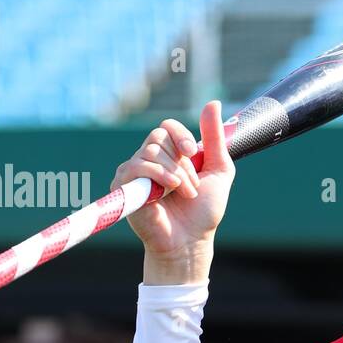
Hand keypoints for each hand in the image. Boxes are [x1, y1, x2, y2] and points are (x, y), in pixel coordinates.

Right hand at [114, 99, 236, 257]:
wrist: (191, 240)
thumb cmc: (204, 211)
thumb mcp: (219, 170)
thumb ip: (215, 137)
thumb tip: (214, 102)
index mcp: (170, 155)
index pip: (167, 128)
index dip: (181, 136)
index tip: (194, 153)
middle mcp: (149, 160)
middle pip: (158, 139)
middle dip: (182, 163)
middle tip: (192, 187)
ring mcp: (134, 172)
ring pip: (149, 152)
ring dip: (175, 174)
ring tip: (185, 194)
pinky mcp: (123, 186)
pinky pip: (135, 166)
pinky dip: (157, 176)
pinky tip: (169, 191)